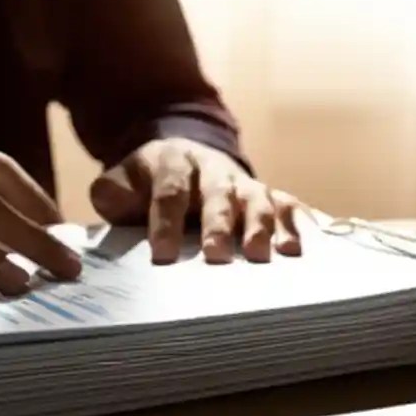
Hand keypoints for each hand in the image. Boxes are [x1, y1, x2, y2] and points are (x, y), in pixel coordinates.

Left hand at [89, 138, 301, 264]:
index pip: (170, 191)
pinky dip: (297, 224)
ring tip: (264, 256)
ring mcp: (246, 183)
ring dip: (262, 227)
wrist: (187, 159)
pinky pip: (289, 206)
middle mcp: (215, 170)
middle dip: (219, 225)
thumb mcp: (123, 182)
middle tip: (217, 256)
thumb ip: (114, 193)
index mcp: (174, 163)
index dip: (165, 222)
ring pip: (258, 200)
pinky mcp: (270, 195)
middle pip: (219, 194)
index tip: (161, 256)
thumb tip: (116, 203)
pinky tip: (302, 246)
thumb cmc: (151, 185)